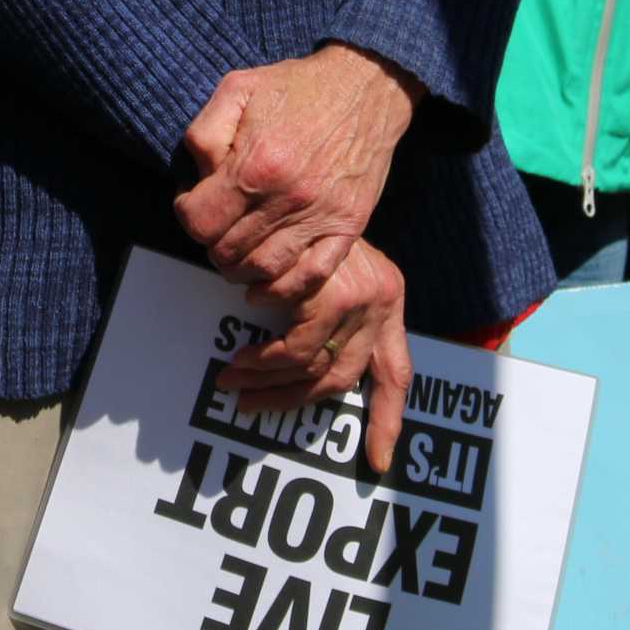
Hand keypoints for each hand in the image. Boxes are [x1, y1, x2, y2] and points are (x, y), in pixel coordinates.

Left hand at [175, 43, 416, 305]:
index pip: (199, 221)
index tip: (195, 201)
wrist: (365, 87)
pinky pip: (311, 277)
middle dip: (211, 242)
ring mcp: (320, 217)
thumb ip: (205, 132)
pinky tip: (261, 288)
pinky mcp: (347, 228)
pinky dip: (281, 291)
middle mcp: (287, 198)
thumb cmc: (297, 88)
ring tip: (234, 252)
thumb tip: (195, 175)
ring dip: (239, 269)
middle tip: (216, 225)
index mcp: (254, 166)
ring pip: (264, 270)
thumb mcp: (237, 88)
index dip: (188, 214)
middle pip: (226, 251)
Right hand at [212, 240, 414, 471]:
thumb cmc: (309, 218)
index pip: (396, 373)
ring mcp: (358, 298)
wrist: (306, 167)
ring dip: (268, 383)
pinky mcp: (330, 290)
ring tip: (233, 381)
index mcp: (388, 301)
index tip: (378, 462)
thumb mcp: (333, 264)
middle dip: (290, 403)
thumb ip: (332, 306)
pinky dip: (265, 359)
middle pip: (339, 380)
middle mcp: (380, 303)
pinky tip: (241, 354)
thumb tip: (309, 363)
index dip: (388, 421)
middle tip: (249, 406)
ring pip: (312, 367)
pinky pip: (294, 345)